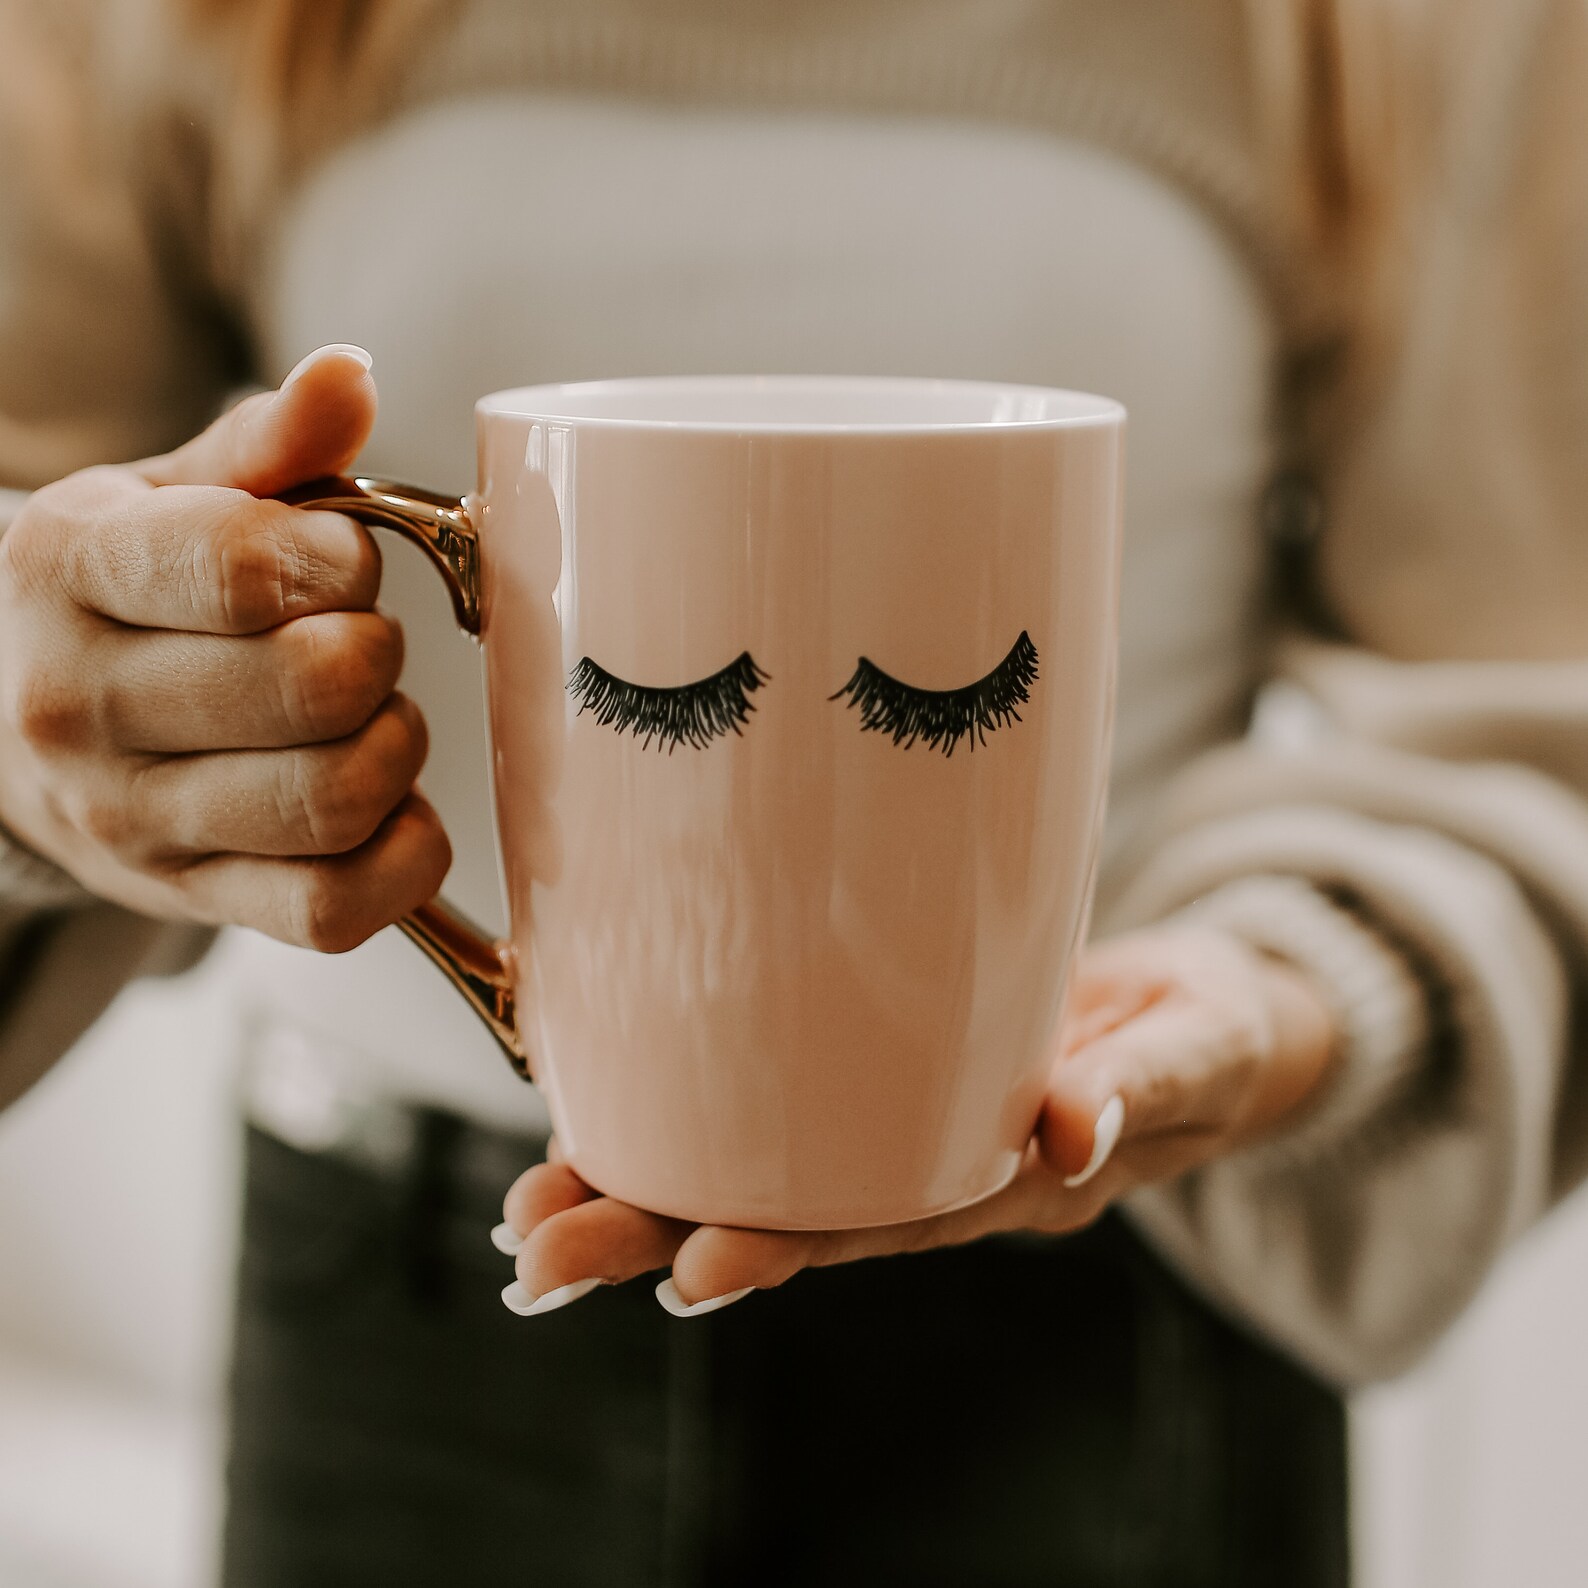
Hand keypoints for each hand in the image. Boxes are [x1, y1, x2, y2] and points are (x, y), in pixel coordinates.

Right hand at [0, 345, 449, 948]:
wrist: (8, 722)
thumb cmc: (121, 596)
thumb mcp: (164, 497)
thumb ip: (267, 447)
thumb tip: (349, 377)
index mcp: (69, 574)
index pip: (246, 571)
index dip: (342, 561)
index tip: (343, 560)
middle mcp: (83, 708)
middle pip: (315, 691)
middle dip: (376, 653)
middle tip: (359, 640)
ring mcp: (134, 823)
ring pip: (334, 800)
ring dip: (396, 747)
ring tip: (369, 716)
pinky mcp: (194, 902)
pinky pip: (336, 909)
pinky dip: (403, 857)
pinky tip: (389, 804)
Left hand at [495, 924, 1337, 1315]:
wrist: (1204, 1020)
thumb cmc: (1206, 1035)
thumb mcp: (1198, 1051)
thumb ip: (1139, 1085)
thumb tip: (1071, 1129)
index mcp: (1002, 1180)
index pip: (878, 1223)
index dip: (784, 1244)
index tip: (687, 1270)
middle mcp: (929, 1173)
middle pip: (785, 1216)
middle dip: (657, 1236)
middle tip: (539, 1255)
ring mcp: (896, 1130)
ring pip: (759, 1176)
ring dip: (640, 1192)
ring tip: (530, 1215)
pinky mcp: (876, 1073)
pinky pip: (771, 1111)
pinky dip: (684, 1122)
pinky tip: (597, 1122)